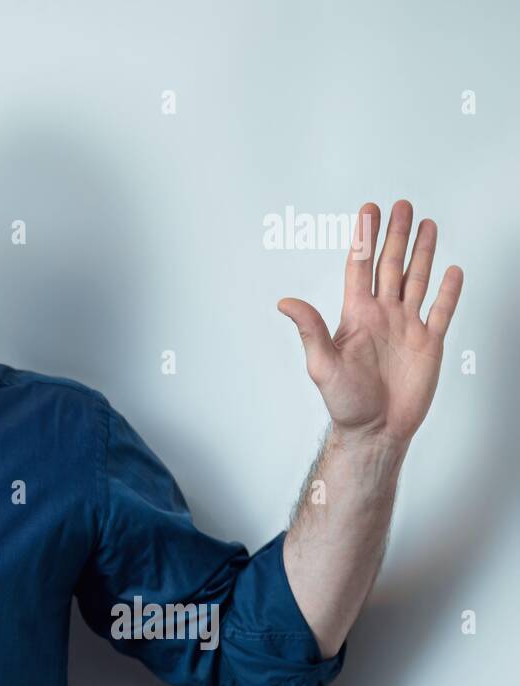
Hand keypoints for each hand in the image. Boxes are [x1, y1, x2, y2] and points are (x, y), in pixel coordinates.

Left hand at [278, 200, 462, 445]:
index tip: (369, 210)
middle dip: (396, 234)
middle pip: (391, 265)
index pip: (360, 266)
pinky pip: (442, 311)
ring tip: (427, 224)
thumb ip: (309, 329)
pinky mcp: (429, 344)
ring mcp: (407, 327)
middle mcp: (383, 315)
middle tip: (401, 205)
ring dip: (423, 252)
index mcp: (356, 315)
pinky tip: (452, 270)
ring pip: (418, 280)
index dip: (364, 237)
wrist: (376, 429)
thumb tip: (284, 302)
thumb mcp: (322, 364)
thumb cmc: (344, 402)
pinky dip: (449, 291)